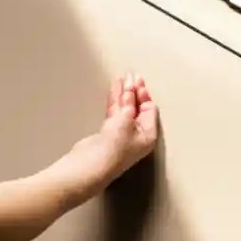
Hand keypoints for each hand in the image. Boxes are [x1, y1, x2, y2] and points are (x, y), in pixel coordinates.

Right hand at [61, 74, 159, 201]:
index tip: (138, 80)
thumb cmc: (113, 150)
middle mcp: (137, 135)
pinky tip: (114, 90)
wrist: (90, 164)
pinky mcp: (108, 133)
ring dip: (123, 94)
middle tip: (131, 76)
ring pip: (125, 109)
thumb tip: (130, 91)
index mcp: (148, 135)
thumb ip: (129, 103)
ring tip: (122, 79)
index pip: (149, 109)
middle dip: (134, 91)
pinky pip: (114, 112)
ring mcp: (122, 135)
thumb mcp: (125, 120)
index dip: (143, 93)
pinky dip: (114, 101)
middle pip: (137, 108)